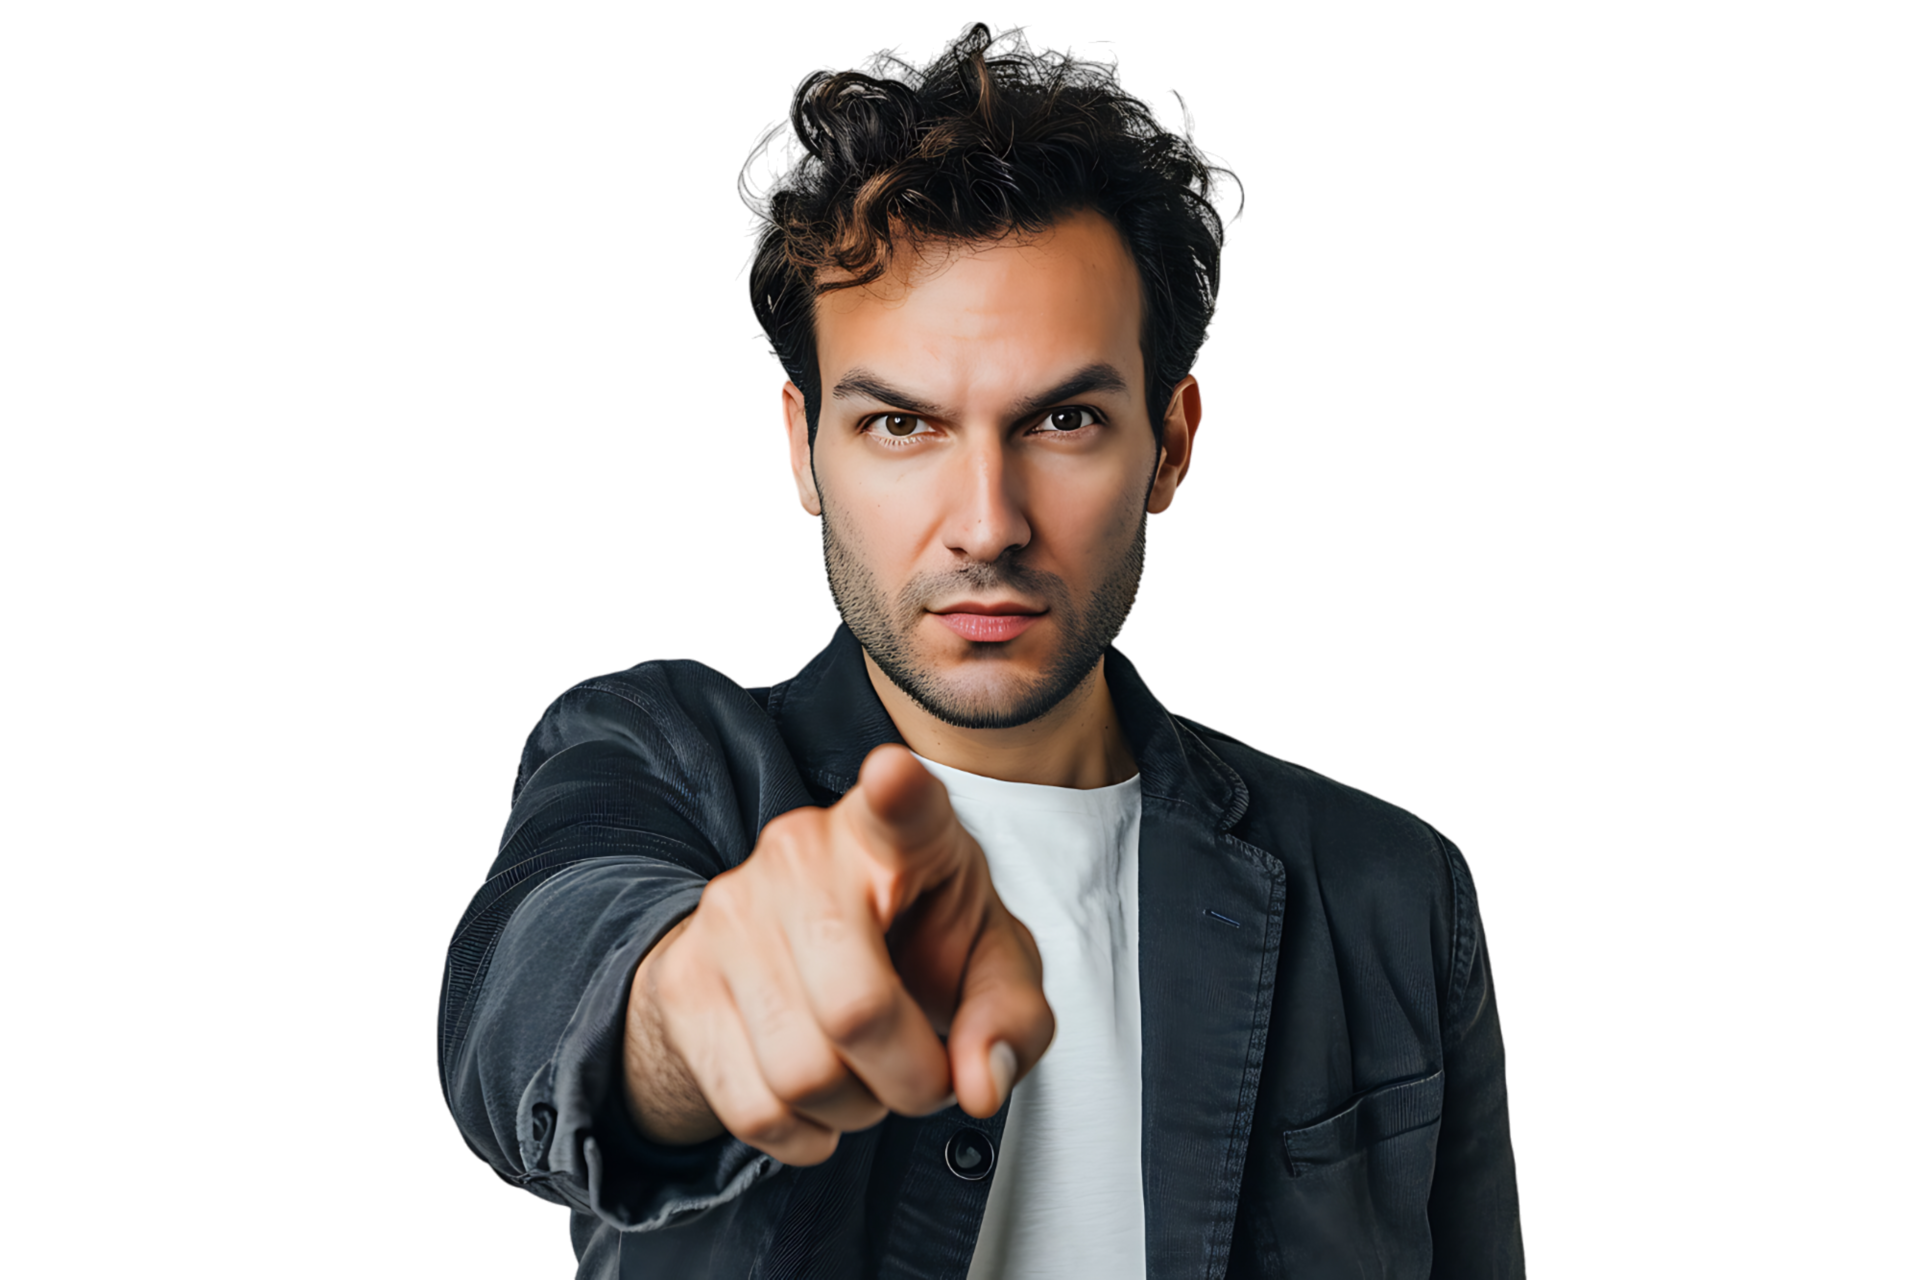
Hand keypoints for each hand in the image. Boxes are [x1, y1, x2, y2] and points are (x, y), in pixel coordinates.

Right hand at [628, 743, 1053, 1165]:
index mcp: (895, 832)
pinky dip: (805, 1134)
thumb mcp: (987, 964)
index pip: (899, 806)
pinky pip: (751, 1106)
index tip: (894, 774)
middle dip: (911, 1080)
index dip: (897, 793)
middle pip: (856, 1011)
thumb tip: (979, 1083)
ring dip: (858, 1111)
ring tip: (871, 1079)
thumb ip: (1011, 1017)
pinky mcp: (682, 980)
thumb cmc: (915, 942)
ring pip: (801, 1073)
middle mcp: (802, 854)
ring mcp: (729, 914)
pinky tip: (823, 1102)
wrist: (793, 952)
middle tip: (926, 1076)